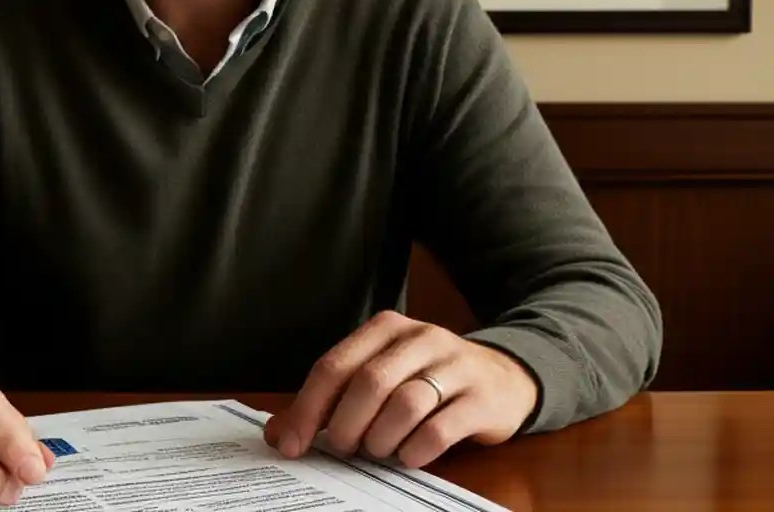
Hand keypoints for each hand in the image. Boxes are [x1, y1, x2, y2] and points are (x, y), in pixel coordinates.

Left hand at [263, 311, 538, 468]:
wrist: (505, 378)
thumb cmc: (429, 380)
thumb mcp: (380, 378)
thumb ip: (331, 401)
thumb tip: (279, 433)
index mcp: (385, 329)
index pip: (334, 365)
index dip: (308, 408)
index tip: (292, 443)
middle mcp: (420, 339)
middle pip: (368, 383)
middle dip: (346, 425)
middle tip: (344, 448)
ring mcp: (455, 365)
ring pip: (405, 403)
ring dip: (381, 438)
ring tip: (378, 450)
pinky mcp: (481, 397)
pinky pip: (439, 427)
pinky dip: (415, 449)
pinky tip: (409, 455)